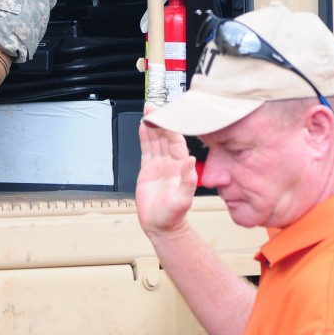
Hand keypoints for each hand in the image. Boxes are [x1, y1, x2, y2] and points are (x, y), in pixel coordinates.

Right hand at [136, 105, 197, 239]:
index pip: (176, 142)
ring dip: (152, 126)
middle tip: (153, 108)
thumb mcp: (182, 200)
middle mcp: (171, 163)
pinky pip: (147, 149)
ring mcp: (160, 165)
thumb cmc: (173, 216)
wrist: (160, 227)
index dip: (171, 128)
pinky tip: (142, 127)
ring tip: (147, 112)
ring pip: (155, 141)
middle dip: (160, 122)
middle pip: (165, 137)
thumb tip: (191, 162)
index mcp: (181, 167)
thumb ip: (188, 181)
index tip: (166, 116)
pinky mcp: (148, 169)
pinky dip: (144, 137)